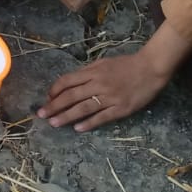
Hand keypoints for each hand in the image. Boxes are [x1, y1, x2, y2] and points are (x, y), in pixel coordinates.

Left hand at [37, 46, 176, 131]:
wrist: (150, 69)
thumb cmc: (125, 65)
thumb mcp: (103, 63)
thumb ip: (87, 72)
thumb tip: (70, 82)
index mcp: (93, 72)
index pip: (67, 81)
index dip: (55, 90)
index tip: (47, 98)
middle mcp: (98, 84)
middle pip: (71, 96)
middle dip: (54, 105)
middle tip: (42, 115)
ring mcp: (110, 97)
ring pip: (83, 108)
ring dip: (67, 116)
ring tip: (54, 123)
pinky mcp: (121, 109)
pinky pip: (102, 117)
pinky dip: (89, 123)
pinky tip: (78, 128)